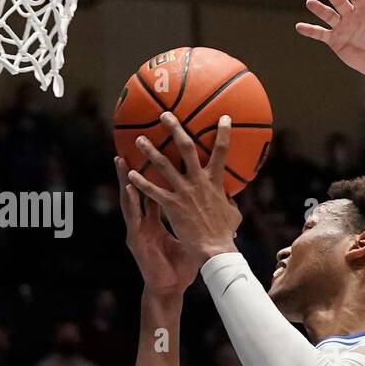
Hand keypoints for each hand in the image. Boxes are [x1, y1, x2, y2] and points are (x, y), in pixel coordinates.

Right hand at [117, 154, 201, 294]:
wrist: (170, 288)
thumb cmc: (182, 266)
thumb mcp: (191, 238)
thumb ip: (197, 221)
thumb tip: (216, 207)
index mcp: (161, 219)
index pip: (159, 190)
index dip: (156, 174)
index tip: (159, 152)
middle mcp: (148, 220)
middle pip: (143, 188)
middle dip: (138, 168)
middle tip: (137, 145)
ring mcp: (141, 229)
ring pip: (132, 199)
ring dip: (126, 179)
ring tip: (121, 161)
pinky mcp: (137, 239)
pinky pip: (134, 217)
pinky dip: (131, 202)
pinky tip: (127, 187)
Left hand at [125, 113, 242, 265]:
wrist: (215, 250)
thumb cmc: (225, 233)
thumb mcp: (233, 212)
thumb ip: (229, 200)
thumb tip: (230, 195)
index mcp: (215, 182)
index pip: (222, 152)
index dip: (224, 133)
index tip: (224, 117)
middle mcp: (198, 182)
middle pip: (187, 149)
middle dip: (176, 129)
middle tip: (165, 115)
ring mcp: (184, 192)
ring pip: (164, 166)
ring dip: (150, 151)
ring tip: (139, 140)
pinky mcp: (172, 206)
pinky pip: (153, 191)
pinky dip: (141, 183)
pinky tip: (130, 175)